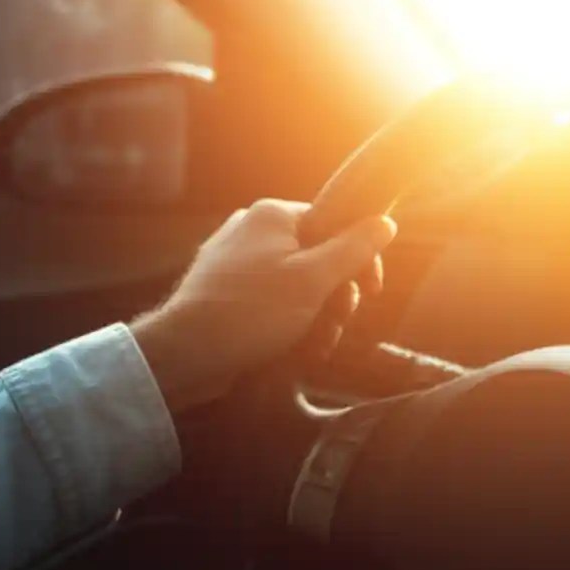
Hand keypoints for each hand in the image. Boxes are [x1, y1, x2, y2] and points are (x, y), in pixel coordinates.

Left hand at [130, 199, 396, 413]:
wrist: (184, 354)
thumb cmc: (251, 312)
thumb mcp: (314, 279)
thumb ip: (353, 249)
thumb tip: (384, 222)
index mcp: (273, 215)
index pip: (336, 224)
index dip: (359, 260)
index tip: (369, 292)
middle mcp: (252, 229)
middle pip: (319, 257)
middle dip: (334, 298)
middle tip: (334, 325)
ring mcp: (236, 260)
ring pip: (298, 284)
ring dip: (316, 318)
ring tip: (312, 345)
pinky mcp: (227, 291)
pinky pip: (272, 300)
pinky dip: (288, 323)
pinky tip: (292, 349)